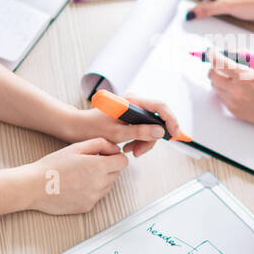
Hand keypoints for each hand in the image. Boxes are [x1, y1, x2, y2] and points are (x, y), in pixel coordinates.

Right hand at [26, 138, 127, 213]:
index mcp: (98, 167)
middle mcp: (99, 184)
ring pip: (108, 186)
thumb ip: (100, 143)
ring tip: (80, 175)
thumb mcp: (76, 147)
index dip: (115, 156)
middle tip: (89, 164)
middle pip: (116, 174)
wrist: (34, 186)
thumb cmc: (53, 165)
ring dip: (100, 179)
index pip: (123, 162)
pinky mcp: (87, 207)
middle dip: (107, 167)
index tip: (105, 155)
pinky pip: (97, 197)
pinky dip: (91, 191)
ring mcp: (94, 197)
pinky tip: (75, 186)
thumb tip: (115, 148)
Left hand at [68, 94, 184, 156]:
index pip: (160, 107)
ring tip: (130, 151)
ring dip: (144, 142)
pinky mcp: (131, 117)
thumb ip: (139, 132)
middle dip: (152, 138)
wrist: (79, 127)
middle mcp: (135, 102)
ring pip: (150, 127)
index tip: (175, 134)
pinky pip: (143, 129)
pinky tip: (128, 147)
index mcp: (132, 101)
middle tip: (140, 152)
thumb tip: (160, 131)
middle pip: (156, 120)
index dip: (171, 120)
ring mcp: (134, 110)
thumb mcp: (117, 133)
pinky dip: (139, 140)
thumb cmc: (93, 127)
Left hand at [206, 54, 253, 132]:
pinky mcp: (233, 110)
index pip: (219, 62)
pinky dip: (226, 90)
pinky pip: (221, 96)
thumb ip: (246, 55)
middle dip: (214, 67)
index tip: (212, 51)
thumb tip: (229, 51)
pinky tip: (240, 90)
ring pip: (215, 85)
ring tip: (235, 78)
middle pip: (212, 74)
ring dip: (220, 79)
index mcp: (246, 75)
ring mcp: (234, 101)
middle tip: (221, 64)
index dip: (213, 54)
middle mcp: (237, 89)